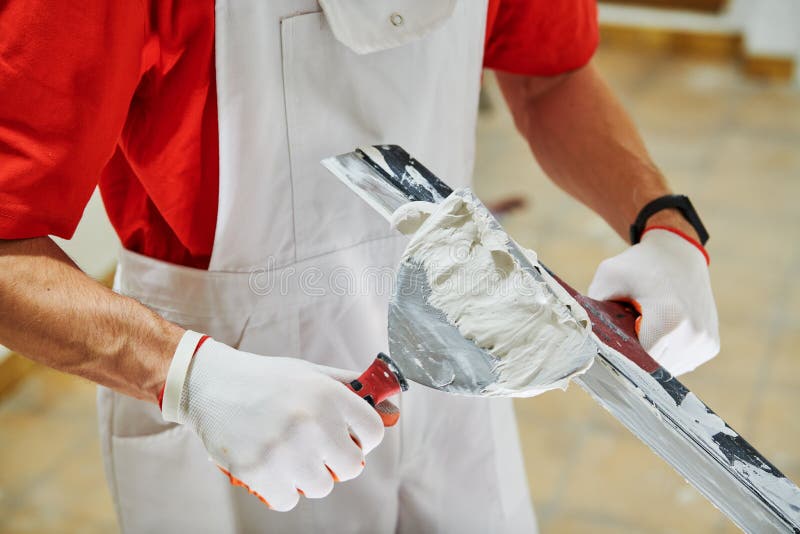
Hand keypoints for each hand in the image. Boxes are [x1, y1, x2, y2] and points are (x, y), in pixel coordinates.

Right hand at [161, 336, 390, 510]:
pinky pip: (289, 499)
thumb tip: (391, 407)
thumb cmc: (265, 380)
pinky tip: (270, 464)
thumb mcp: (312, 373)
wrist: (209, 385)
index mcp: (328, 395)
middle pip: (352, 467)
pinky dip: (281, 488)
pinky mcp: (258, 473)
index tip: (347, 435)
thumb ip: (351, 388)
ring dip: (308, 475)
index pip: (374, 433)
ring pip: (321, 486)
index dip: (362, 437)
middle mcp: (311, 423)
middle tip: (315, 446)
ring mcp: (285, 451)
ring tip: (288, 452)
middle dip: (337, 459)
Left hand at [588, 228, 719, 375]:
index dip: (620, 355)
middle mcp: (694, 336)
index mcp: (670, 319)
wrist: (678, 252)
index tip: (609, 344)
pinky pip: (679, 363)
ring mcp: (705, 343)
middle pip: (651, 369)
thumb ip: (593, 309)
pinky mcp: (710, 346)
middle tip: (625, 333)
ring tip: (643, 329)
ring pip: (666, 370)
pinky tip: (658, 331)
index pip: (637, 361)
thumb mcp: (608, 277)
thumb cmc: (639, 265)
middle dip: (634, 356)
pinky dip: (665, 353)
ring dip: (651, 356)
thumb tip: (582, 341)